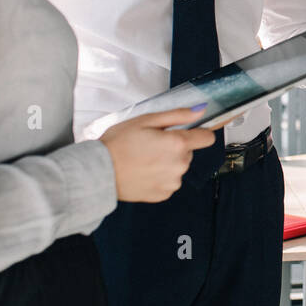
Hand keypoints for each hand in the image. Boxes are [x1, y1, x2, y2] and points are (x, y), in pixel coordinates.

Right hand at [100, 107, 215, 202]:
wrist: (98, 172)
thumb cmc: (118, 143)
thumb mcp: (146, 120)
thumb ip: (177, 115)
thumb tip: (200, 111)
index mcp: (178, 144)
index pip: (207, 138)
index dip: (199, 133)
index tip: (189, 132)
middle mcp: (180, 165)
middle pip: (189, 152)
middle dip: (175, 147)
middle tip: (151, 144)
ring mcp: (172, 182)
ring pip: (178, 167)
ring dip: (167, 163)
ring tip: (143, 159)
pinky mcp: (163, 194)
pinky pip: (169, 182)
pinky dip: (160, 177)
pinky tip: (143, 172)